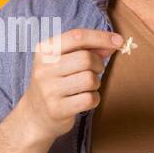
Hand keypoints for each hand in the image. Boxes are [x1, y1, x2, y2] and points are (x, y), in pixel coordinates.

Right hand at [16, 28, 124, 143]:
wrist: (35, 115)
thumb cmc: (56, 82)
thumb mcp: (64, 60)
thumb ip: (88, 49)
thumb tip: (115, 42)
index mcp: (44, 50)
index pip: (77, 37)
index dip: (101, 37)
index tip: (118, 41)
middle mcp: (43, 68)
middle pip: (86, 58)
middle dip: (98, 65)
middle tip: (95, 71)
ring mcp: (48, 90)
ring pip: (89, 79)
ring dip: (95, 83)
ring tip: (85, 87)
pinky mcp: (56, 109)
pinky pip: (89, 99)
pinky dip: (94, 99)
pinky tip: (84, 99)